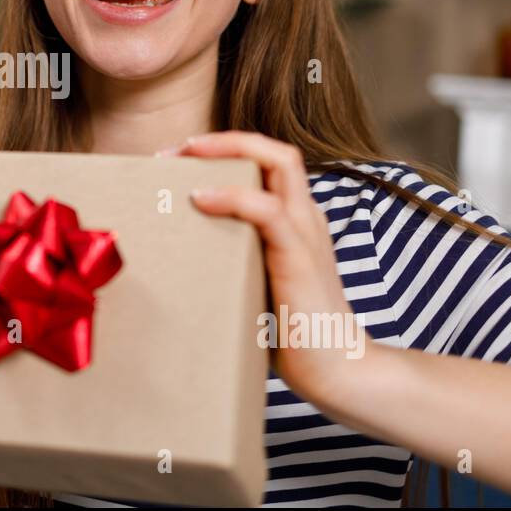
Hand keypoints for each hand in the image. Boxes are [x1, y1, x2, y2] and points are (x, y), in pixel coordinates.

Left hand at [175, 131, 365, 403]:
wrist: (338, 370)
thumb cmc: (292, 334)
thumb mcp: (256, 284)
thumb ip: (232, 261)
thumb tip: (177, 259)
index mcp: (297, 221)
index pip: (270, 162)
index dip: (227, 150)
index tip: (179, 160)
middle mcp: (306, 216)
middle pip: (275, 150)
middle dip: (222, 140)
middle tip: (172, 153)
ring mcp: (306, 232)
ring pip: (278, 162)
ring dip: (225, 152)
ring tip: (180, 161)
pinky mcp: (299, 256)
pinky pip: (266, 209)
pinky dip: (230, 197)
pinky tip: (199, 199)